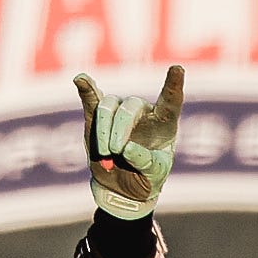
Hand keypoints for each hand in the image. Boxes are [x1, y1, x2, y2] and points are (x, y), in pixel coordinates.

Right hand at [75, 65, 183, 219]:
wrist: (123, 188)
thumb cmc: (147, 177)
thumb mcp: (155, 175)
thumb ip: (145, 161)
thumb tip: (127, 147)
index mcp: (163, 123)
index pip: (171, 102)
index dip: (173, 86)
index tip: (177, 69)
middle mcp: (142, 112)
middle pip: (130, 108)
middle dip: (120, 129)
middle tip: (116, 151)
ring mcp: (119, 110)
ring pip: (108, 107)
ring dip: (104, 130)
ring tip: (106, 154)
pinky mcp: (97, 116)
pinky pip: (91, 98)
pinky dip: (86, 88)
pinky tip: (80, 79)